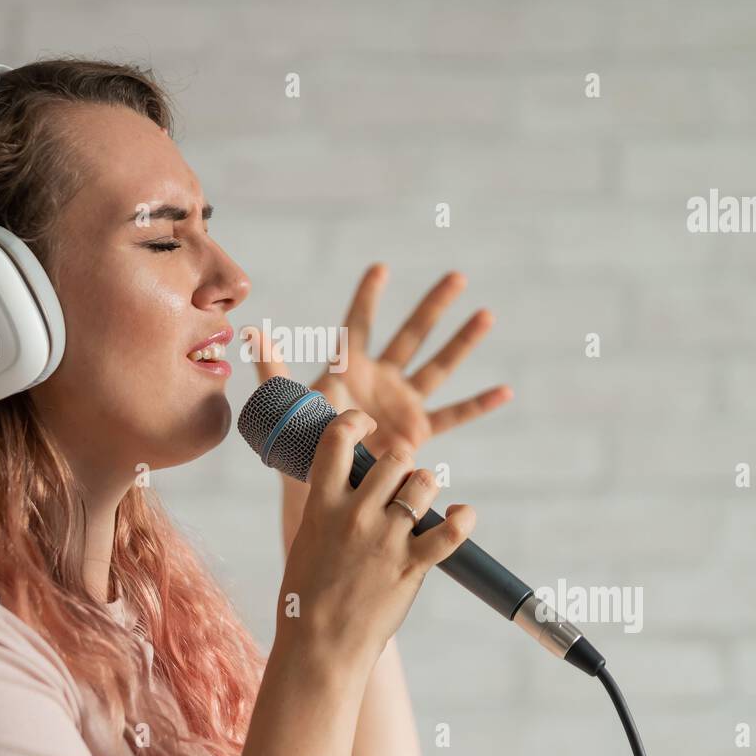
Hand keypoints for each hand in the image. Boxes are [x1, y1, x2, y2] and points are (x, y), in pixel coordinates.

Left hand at [245, 264, 512, 457]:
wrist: (322, 488)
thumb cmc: (300, 444)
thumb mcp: (288, 403)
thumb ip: (272, 369)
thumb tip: (251, 331)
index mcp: (348, 368)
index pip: (359, 324)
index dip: (367, 297)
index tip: (380, 267)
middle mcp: (380, 379)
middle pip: (411, 334)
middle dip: (433, 306)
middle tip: (456, 276)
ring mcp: (401, 403)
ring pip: (438, 366)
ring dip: (462, 341)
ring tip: (486, 314)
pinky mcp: (417, 432)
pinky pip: (453, 415)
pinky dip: (478, 404)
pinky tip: (504, 391)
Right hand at [278, 408, 476, 668]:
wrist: (319, 645)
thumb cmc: (307, 597)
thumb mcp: (309, 539)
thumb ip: (328, 508)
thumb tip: (348, 485)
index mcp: (322, 505)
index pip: (337, 439)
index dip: (355, 422)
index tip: (365, 425)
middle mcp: (355, 515)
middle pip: (394, 459)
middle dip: (402, 464)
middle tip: (399, 482)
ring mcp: (385, 539)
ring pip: (422, 484)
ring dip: (427, 487)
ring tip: (421, 502)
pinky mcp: (412, 565)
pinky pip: (451, 532)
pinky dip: (464, 520)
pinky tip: (463, 515)